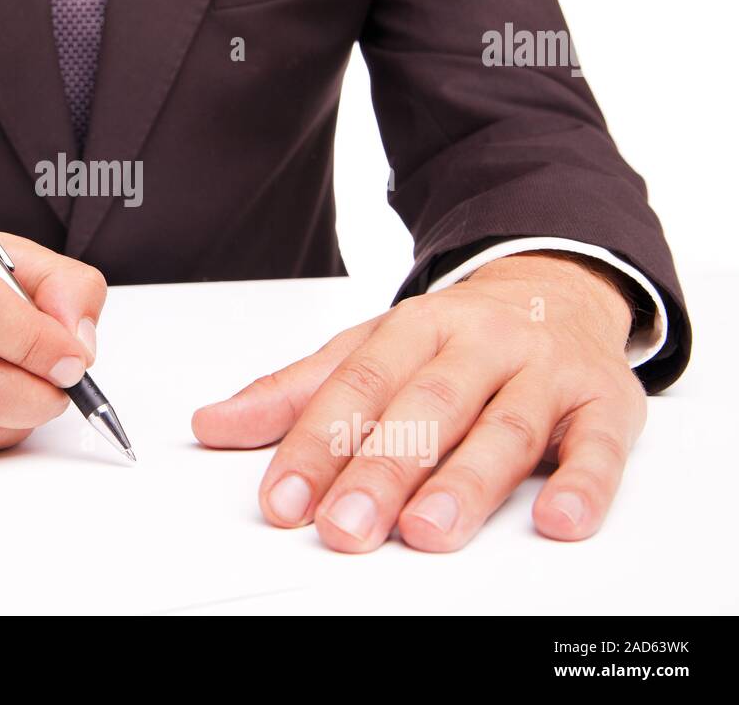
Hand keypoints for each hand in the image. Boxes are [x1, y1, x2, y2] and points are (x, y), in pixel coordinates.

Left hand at [192, 253, 644, 551]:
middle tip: (344, 526)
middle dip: (382, 470)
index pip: (357, 387)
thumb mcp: (369, 349)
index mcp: (413, 326)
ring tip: (427, 530)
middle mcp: (479, 343)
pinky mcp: (606, 401)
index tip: (282, 500)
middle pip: (426, 408)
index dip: (316, 444)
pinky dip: (583, 483)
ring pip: (505, 428)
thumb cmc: (454, 338)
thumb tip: (212, 424)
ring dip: (466, 483)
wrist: (558, 289)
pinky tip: (557, 519)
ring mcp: (544, 370)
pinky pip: (600, 445)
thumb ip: (296, 392)